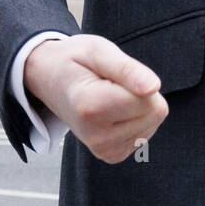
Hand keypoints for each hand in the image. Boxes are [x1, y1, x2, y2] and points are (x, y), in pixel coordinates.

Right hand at [24, 34, 168, 162]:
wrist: (48, 80)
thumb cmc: (74, 61)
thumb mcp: (98, 50)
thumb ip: (127, 69)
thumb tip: (154, 87)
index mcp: (91, 108)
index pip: (149, 99)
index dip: (138, 79)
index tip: (110, 74)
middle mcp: (97, 137)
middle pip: (155, 113)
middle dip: (140, 92)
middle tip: (110, 84)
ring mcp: (104, 150)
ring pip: (153, 123)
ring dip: (137, 105)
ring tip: (107, 95)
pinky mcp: (111, 155)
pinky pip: (146, 133)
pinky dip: (134, 118)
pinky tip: (112, 110)